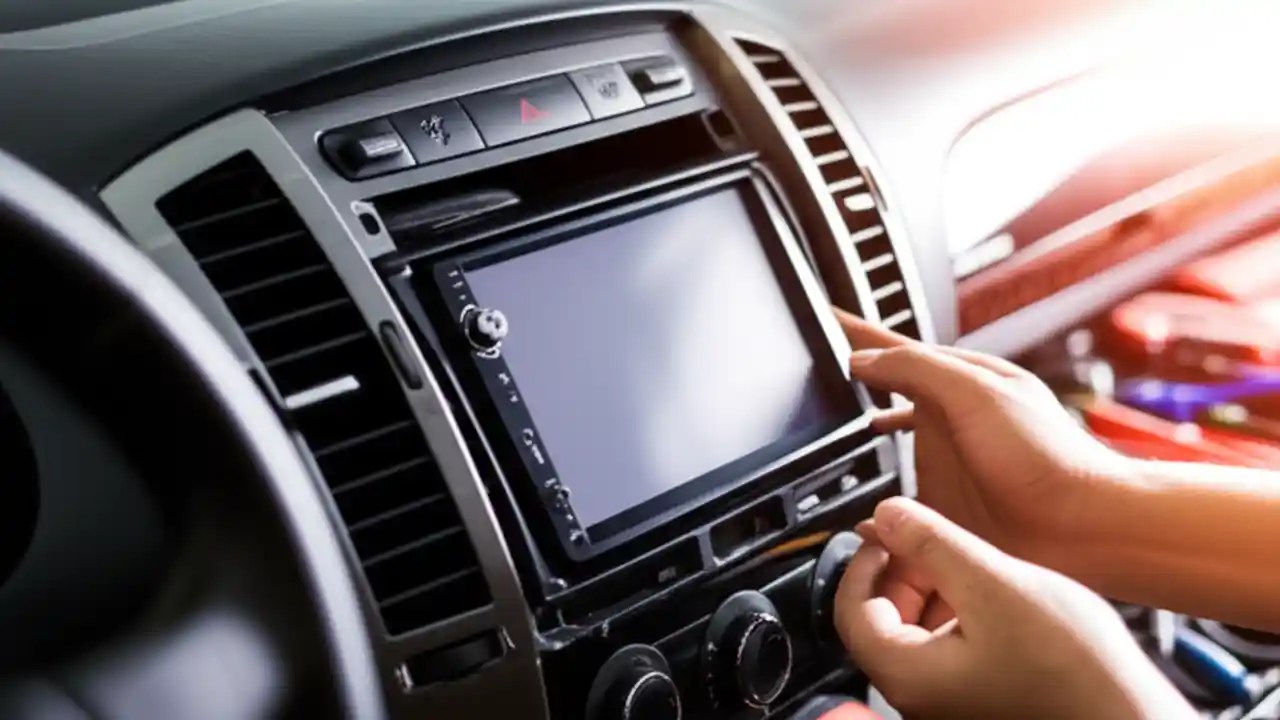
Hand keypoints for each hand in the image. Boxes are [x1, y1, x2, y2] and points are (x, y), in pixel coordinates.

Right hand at [834, 308, 1130, 558]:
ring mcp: (945, 462)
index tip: (821, 316)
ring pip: (884, 443)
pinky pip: (894, 496)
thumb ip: (917, 369)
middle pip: (885, 391)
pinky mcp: (943, 507)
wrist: (1082, 526)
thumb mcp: (978, 393)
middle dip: (851, 377)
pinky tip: (857, 506)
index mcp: (956, 381)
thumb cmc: (1047, 456)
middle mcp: (947, 418)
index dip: (854, 331)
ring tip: (828, 427)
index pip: (892, 346)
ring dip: (855, 436)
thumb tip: (862, 360)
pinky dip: (869, 495)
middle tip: (814, 365)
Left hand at [835, 497, 1193, 719]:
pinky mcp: (980, 704)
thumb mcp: (994, 584)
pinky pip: (948, 654)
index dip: (864, 559)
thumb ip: (932, 545)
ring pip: (916, 636)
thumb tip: (885, 515)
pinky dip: (958, 618)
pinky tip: (992, 599)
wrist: (1134, 718)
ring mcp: (950, 706)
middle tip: (928, 541)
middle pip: (880, 623)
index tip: (887, 529)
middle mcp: (920, 700)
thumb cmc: (1077, 671)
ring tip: (967, 563)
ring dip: (931, 593)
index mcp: (908, 676)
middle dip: (900, 573)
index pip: (850, 608)